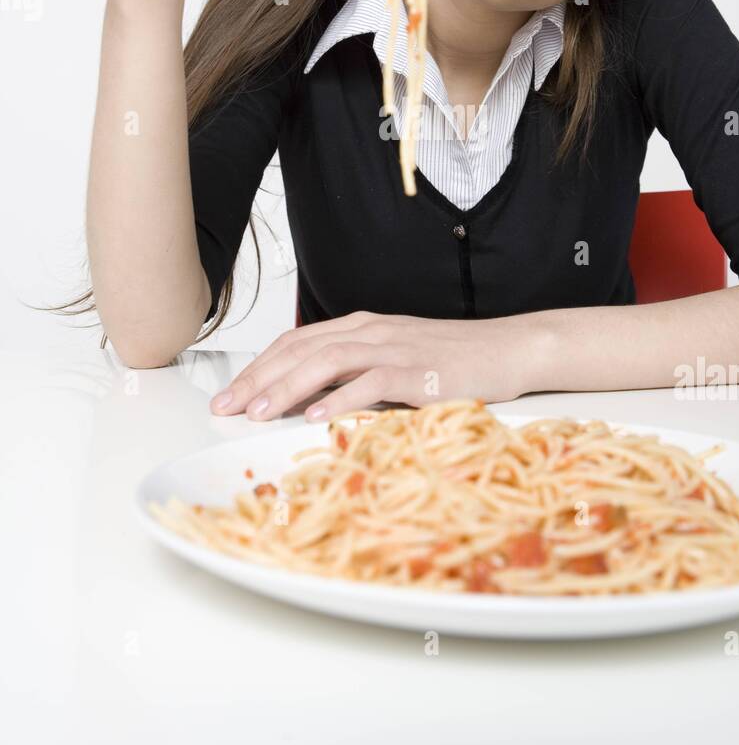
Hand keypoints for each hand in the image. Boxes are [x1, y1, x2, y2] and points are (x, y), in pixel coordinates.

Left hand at [208, 310, 555, 421]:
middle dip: (258, 380)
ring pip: (328, 362)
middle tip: (225, 410)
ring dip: (288, 389)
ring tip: (258, 414)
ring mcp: (396, 349)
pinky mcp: (421, 371)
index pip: (295, 343)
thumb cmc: (451, 360)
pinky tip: (318, 417)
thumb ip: (354, 372)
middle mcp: (371, 331)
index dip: (257, 368)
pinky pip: (374, 382)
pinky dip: (342, 399)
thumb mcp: (394, 359)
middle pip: (301, 350)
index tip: (227, 397)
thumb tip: (308, 399)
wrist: (507, 348)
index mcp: (361, 327)